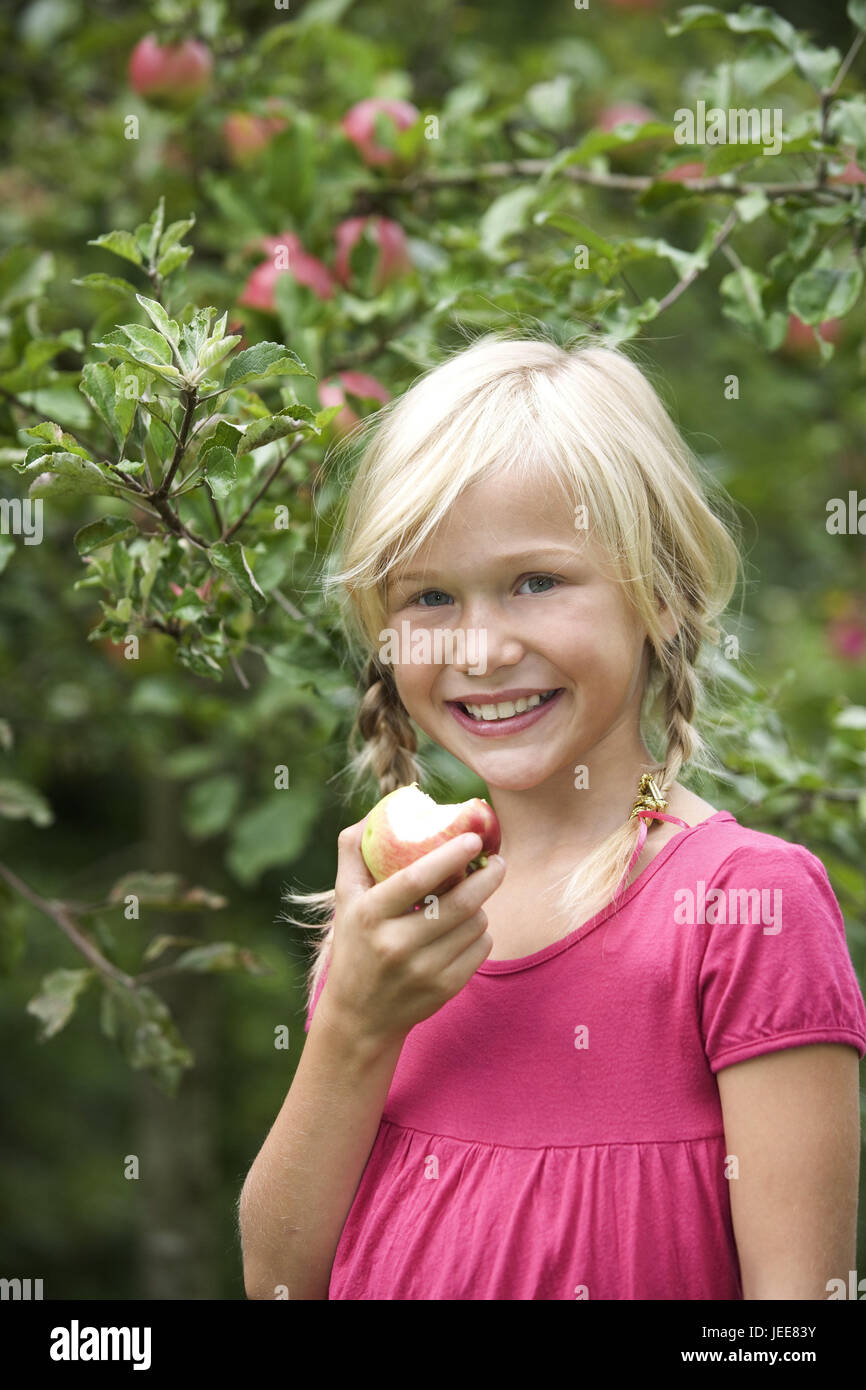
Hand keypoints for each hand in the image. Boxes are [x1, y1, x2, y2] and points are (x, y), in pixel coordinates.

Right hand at [316, 815, 506, 1049]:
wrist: (359, 1016)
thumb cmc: (354, 943)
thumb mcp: (344, 898)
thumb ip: (354, 850)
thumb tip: (380, 809)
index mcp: (369, 915)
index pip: (416, 880)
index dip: (449, 856)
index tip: (473, 838)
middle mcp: (394, 945)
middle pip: (458, 903)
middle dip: (487, 877)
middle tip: (498, 861)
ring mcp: (421, 970)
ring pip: (474, 924)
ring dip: (481, 905)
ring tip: (474, 897)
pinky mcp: (443, 989)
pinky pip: (481, 949)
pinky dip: (481, 933)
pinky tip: (469, 928)